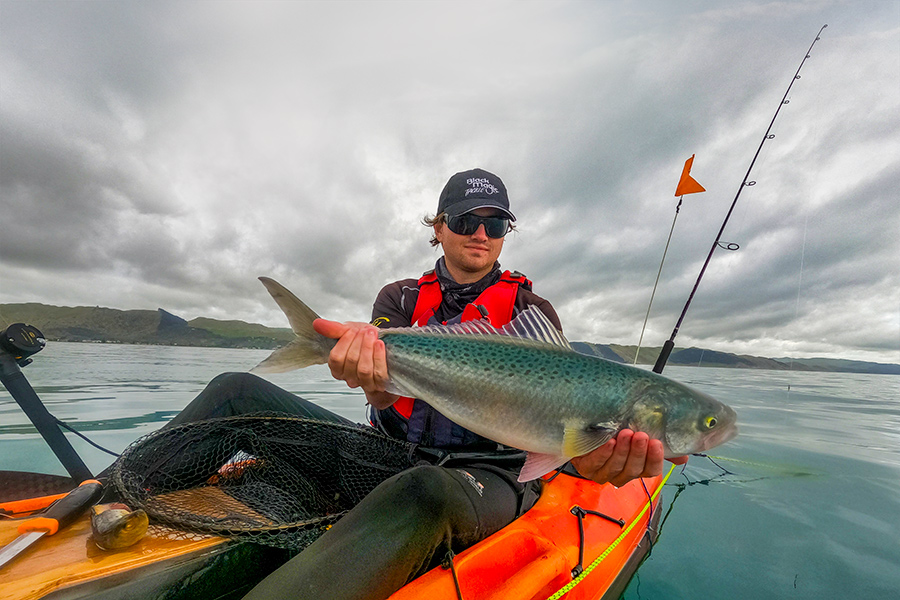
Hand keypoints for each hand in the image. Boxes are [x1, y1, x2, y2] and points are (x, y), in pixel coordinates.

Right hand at [312, 319, 396, 407]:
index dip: (344, 342)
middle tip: (365, 330)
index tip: (352, 330)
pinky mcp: (380, 383)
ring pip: (364, 369)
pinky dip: (379, 357)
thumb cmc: (364, 341)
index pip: (336, 358)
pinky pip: (378, 373)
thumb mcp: (348, 332)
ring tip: (372, 334)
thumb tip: (317, 323)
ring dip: (368, 349)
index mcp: (337, 368)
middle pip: (351, 361)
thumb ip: (333, 329)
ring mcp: (365, 383)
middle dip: (359, 342)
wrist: (383, 346)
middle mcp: (349, 378)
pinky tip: (379, 344)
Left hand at [569, 430, 688, 486]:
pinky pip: (595, 464)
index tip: (656, 442)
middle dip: (638, 452)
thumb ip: (660, 446)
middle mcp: (621, 474)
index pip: (651, 470)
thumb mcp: (639, 436)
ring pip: (615, 468)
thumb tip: (685, 458)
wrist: (584, 428)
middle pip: (633, 470)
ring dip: (622, 451)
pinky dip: (603, 453)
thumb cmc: (616, 431)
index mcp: (637, 468)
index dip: (655, 458)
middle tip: (640, 435)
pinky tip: (608, 442)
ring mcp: (603, 473)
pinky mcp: (586, 467)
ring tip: (625, 433)